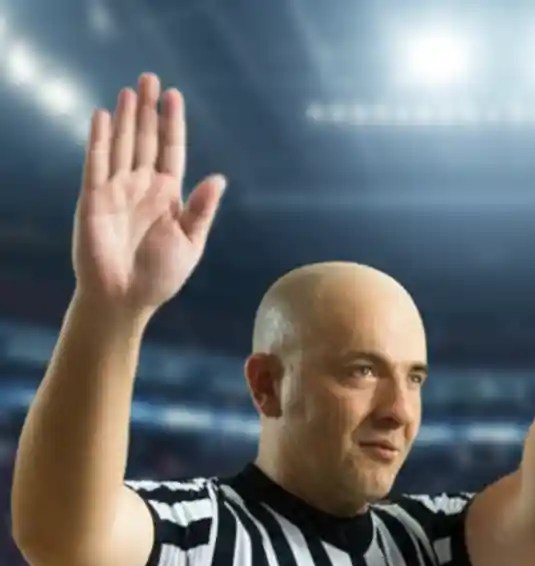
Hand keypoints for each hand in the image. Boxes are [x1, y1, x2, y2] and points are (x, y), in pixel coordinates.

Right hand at [72, 73, 225, 319]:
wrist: (126, 298)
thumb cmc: (161, 274)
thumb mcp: (190, 241)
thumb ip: (202, 210)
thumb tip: (220, 178)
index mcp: (168, 194)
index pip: (171, 149)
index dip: (172, 123)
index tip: (175, 95)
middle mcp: (142, 186)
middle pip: (145, 139)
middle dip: (147, 110)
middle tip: (150, 77)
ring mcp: (117, 190)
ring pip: (122, 145)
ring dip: (125, 118)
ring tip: (130, 90)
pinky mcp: (94, 198)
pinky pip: (96, 163)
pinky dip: (99, 139)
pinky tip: (103, 116)